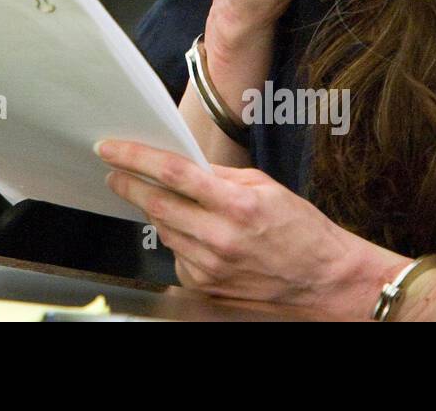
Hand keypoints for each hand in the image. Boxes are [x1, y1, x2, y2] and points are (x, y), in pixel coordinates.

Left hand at [96, 139, 408, 318]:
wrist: (326, 282)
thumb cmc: (301, 231)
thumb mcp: (265, 187)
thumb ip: (220, 176)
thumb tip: (181, 165)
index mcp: (237, 204)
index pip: (173, 174)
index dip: (135, 158)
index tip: (109, 148)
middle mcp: (220, 238)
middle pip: (156, 205)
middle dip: (127, 184)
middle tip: (112, 171)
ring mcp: (211, 267)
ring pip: (163, 230)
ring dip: (155, 211)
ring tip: (160, 198)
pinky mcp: (207, 287)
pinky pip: (177, 255)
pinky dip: (177, 239)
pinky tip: (194, 234)